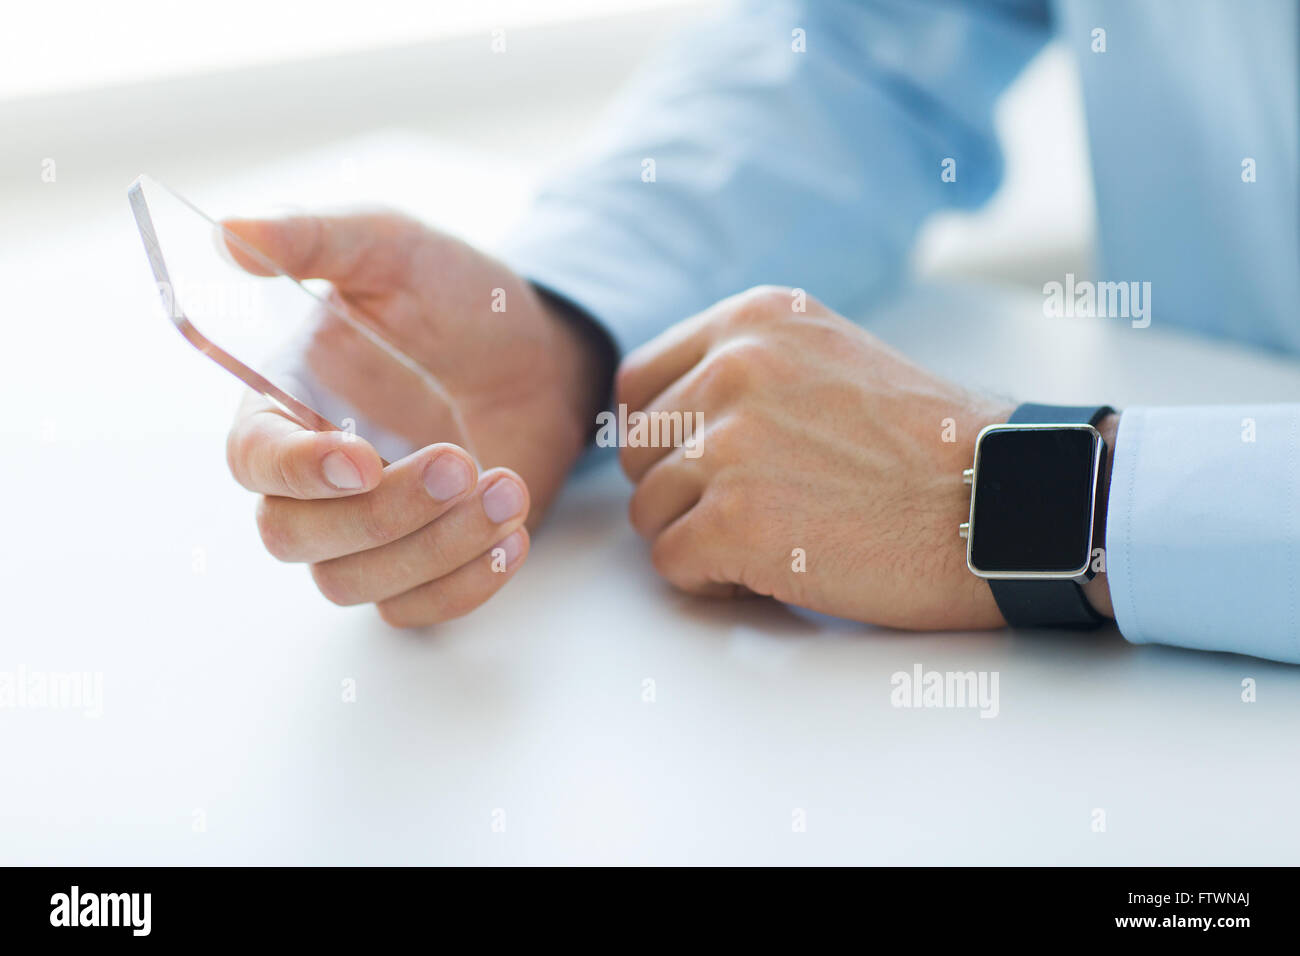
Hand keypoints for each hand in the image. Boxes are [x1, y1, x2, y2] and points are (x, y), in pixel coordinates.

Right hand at [222, 210, 611, 623]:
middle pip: (297, 538)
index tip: (359, 458)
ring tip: (508, 489)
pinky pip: (415, 610)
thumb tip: (228, 235)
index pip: (253, 461)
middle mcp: (314, 481)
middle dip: (383, 512)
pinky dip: (465, 586)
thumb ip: (313, 240)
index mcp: (285, 405)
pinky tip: (513, 536)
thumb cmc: (458, 299)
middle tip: (461, 460)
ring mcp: (368, 530)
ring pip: (353, 583)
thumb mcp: (392, 249)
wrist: (542, 353)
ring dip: (434, 549)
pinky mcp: (423, 563)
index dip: (295, 470)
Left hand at [616, 285, 1024, 629]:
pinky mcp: (737, 521)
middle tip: (745, 511)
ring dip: (697, 538)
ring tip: (771, 540)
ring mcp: (731, 445)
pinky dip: (711, 581)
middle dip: (678, 491)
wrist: (1003, 501)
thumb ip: (747, 370)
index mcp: (752, 320)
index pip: (636, 383)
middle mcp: (732, 369)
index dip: (659, 437)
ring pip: (648, 510)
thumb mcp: (830, 357)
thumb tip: (666, 415)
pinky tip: (770, 572)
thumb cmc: (929, 445)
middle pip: (635, 451)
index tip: (697, 465)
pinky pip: (671, 563)